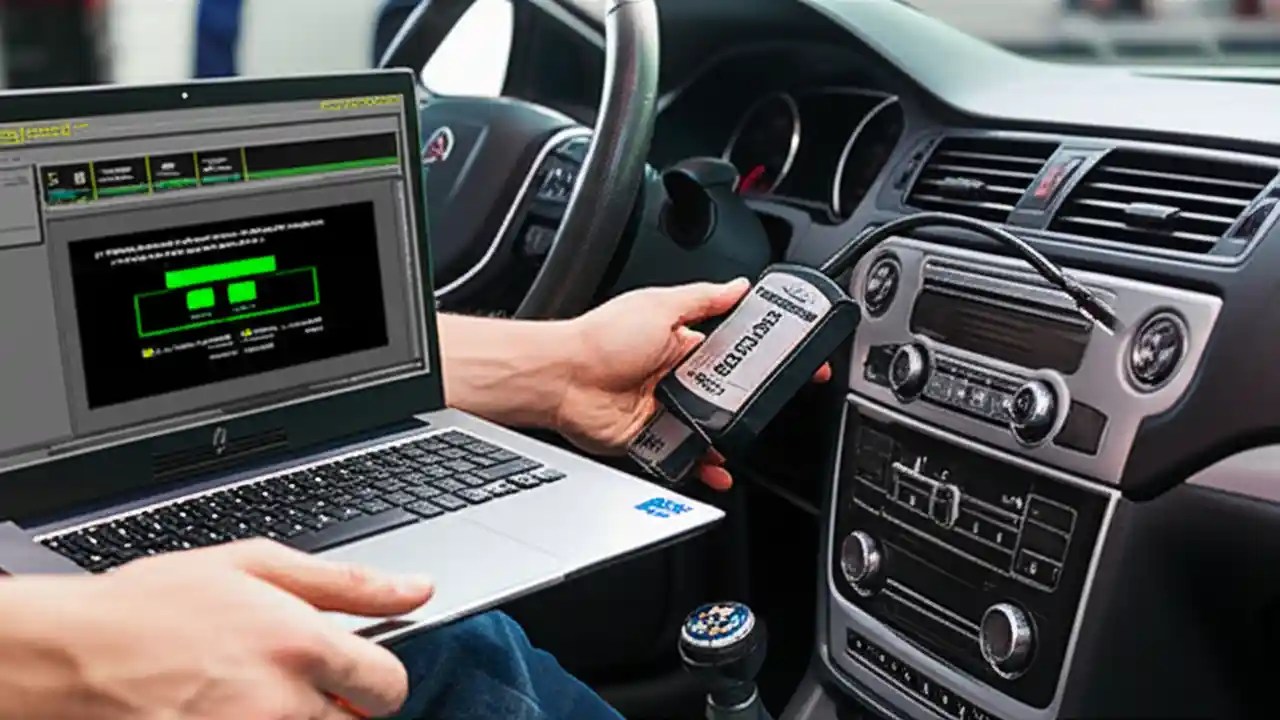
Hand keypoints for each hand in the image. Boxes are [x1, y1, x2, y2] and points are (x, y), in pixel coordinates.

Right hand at [0, 540, 431, 719]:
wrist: (71, 656)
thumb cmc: (154, 605)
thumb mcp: (254, 566)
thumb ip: (348, 585)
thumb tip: (417, 588)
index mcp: (302, 646)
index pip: (388, 686)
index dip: (377, 679)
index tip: (358, 673)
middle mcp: (283, 704)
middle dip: (336, 705)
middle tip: (292, 682)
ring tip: (250, 695)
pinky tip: (226, 711)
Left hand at [556, 279, 831, 489]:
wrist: (561, 378)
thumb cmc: (600, 338)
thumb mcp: (659, 305)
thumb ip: (703, 298)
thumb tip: (739, 285)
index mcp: (682, 342)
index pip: (733, 349)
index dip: (762, 357)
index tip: (793, 362)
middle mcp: (675, 375)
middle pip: (725, 392)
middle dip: (750, 401)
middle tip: (774, 404)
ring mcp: (664, 408)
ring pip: (709, 426)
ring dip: (728, 435)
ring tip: (746, 439)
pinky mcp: (651, 437)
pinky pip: (684, 453)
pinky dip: (702, 464)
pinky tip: (717, 468)